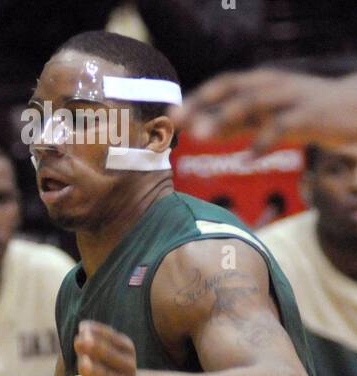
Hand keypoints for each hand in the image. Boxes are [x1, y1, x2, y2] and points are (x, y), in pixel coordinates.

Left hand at [75, 320, 137, 375]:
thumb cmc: (106, 369)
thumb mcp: (103, 353)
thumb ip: (92, 342)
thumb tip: (82, 330)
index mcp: (127, 349)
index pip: (113, 337)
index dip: (97, 332)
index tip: (81, 327)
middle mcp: (129, 365)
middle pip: (109, 354)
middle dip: (93, 347)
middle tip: (78, 341)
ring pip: (104, 375)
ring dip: (90, 368)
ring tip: (81, 363)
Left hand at [178, 70, 356, 154]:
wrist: (353, 109)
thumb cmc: (302, 114)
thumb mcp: (265, 115)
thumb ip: (235, 123)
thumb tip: (198, 131)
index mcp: (261, 82)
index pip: (223, 84)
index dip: (196, 97)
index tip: (170, 115)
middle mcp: (273, 84)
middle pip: (234, 88)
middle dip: (204, 104)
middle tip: (179, 123)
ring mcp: (291, 97)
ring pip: (255, 102)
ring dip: (225, 117)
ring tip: (201, 135)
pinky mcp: (309, 115)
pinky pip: (283, 126)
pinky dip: (263, 141)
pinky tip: (247, 158)